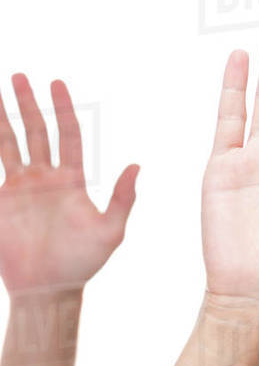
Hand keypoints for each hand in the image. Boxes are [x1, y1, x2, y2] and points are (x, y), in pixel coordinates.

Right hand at [0, 75, 137, 291]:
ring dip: (0, 119)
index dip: (63, 108)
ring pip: (7, 144)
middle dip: (27, 104)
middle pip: (35, 131)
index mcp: (72, 179)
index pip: (68, 134)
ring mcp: (19, 188)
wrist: (49, 289)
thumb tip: (137, 165)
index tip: (57, 82)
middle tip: (18, 75)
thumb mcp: (111, 231)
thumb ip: (122, 198)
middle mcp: (45, 177)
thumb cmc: (84, 262)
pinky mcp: (0, 201)